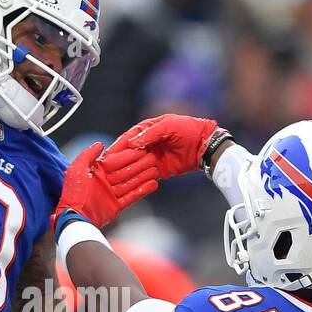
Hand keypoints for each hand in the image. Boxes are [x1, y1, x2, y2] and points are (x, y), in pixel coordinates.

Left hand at [53, 140, 158, 230]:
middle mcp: (104, 181)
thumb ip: (88, 154)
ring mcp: (110, 194)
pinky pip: (131, 197)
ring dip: (144, 176)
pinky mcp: (115, 206)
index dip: (129, 155)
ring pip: (131, 183)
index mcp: (96, 172)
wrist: (75, 218)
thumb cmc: (73, 194)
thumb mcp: (77, 169)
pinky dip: (142, 191)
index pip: (116, 161)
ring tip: (157, 169)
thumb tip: (100, 143)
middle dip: (140, 164)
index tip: (141, 148)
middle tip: (154, 158)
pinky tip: (153, 184)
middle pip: (126, 171)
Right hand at [103, 115, 221, 179]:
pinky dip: (139, 178)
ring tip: (117, 179)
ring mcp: (151, 157)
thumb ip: (150, 133)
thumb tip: (132, 143)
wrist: (204, 146)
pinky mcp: (158, 169)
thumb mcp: (169, 126)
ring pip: (134, 165)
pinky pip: (145, 174)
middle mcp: (146, 144)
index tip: (107, 156)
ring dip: (128, 171)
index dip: (117, 147)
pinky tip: (130, 184)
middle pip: (127, 153)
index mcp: (146, 130)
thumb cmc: (187, 130)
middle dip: (119, 161)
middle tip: (108, 171)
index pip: (127, 139)